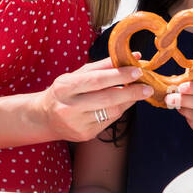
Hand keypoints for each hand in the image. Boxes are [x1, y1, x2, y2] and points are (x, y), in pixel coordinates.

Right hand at [35, 56, 152, 141]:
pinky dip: (119, 111)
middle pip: (107, 99)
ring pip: (111, 112)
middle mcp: (69, 107)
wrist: (45, 117)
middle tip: (147, 87)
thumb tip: (133, 56)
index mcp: (65, 87)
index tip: (137, 71)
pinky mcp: (85, 135)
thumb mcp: (77, 74)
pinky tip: (122, 104)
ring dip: (128, 102)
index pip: (96, 80)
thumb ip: (104, 65)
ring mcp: (77, 123)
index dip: (119, 76)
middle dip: (131, 92)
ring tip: (137, 93)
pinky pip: (109, 122)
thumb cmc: (64, 91)